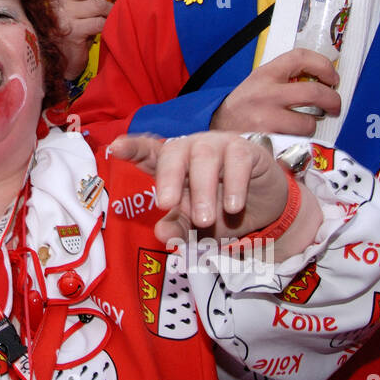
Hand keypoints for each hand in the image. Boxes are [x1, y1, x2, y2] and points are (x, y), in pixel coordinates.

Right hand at [53, 0, 120, 79]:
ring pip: (100, 4)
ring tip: (110, 16)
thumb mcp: (70, 8)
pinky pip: (99, 23)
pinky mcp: (73, 32)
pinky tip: (105, 29)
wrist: (50, 60)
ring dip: (111, 10)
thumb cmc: (65, 31)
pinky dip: (107, 24)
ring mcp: (66, 15)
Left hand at [109, 133, 289, 243]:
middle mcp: (190, 149)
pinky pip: (236, 160)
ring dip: (202, 189)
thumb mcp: (196, 227)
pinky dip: (234, 184)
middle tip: (166, 205)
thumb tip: (162, 234)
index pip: (147, 151)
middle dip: (168, 177)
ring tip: (203, 220)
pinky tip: (233, 207)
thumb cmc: (219, 211)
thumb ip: (178, 228)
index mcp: (171, 164)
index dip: (131, 148)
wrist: (264, 209)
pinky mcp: (245, 150)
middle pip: (173, 151)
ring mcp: (217, 145)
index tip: (115, 149)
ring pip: (204, 156)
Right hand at [210, 48, 341, 136]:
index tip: (332, 78)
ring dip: (312, 126)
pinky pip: (297, 140)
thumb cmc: (243, 110)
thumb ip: (284, 79)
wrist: (218, 134)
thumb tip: (320, 81)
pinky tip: (291, 138)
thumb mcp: (258, 84)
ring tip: (303, 125)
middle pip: (314, 92)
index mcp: (265, 74)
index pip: (300, 57)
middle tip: (334, 106)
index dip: (323, 66)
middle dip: (333, 101)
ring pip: (308, 121)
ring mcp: (266, 116)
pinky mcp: (268, 138)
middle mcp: (266, 92)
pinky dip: (299, 141)